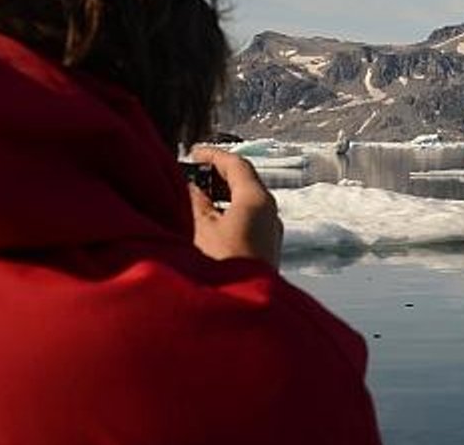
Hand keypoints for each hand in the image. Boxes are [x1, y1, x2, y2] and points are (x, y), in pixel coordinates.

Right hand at [188, 146, 282, 265]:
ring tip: (194, 200)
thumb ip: (195, 203)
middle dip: (217, 177)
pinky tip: (207, 226)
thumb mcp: (200, 229)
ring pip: (247, 204)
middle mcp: (271, 213)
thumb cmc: (221, 266)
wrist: (243, 311)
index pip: (238, 165)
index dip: (214, 155)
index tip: (194, 152)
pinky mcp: (267, 252)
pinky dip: (228, 214)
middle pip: (245, 183)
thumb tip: (191, 188)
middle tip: (192, 174)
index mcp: (257, 201)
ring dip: (221, 198)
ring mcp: (272, 233)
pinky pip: (248, 222)